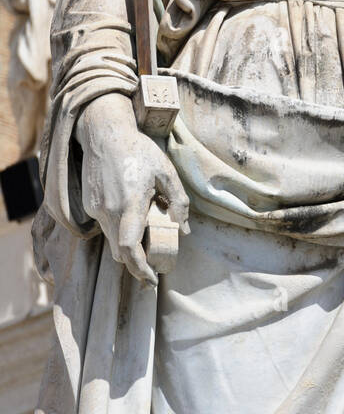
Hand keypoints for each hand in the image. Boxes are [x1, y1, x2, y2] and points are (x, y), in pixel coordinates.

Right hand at [77, 93, 188, 285]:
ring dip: (127, 244)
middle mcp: (108, 211)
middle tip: (154, 263)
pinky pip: (104, 226)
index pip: (129, 249)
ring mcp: (96, 209)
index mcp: (129, 204)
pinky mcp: (89, 204)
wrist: (104, 134)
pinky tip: (131, 211)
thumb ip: (178, 201)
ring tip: (146, 234)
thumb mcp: (166, 172)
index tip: (152, 279)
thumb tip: (184, 229)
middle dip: (136, 262)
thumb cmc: (138, 150)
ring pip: (111, 240)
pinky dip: (118, 228)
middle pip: (120, 252)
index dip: (140, 269)